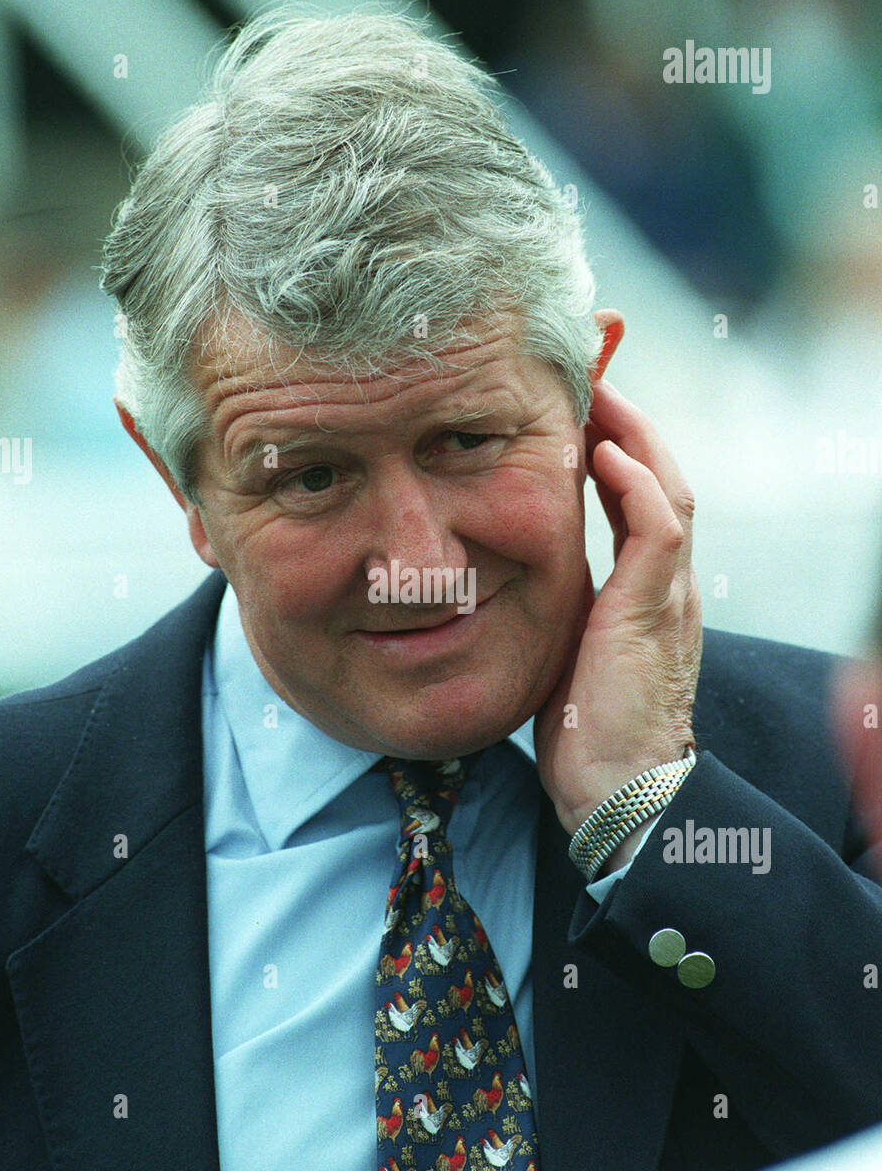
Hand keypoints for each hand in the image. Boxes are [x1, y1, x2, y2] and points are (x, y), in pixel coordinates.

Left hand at [534, 377, 702, 859]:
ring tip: (598, 392)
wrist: (616, 790)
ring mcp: (667, 595)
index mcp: (646, 591)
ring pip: (667, 490)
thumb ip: (555, 605)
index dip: (613, 452)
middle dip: (626, 425)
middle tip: (588, 379)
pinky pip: (659, 530)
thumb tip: (504, 575)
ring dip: (633, 436)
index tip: (575, 414)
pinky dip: (637, 485)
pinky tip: (605, 452)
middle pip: (659, 479)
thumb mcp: (564, 649)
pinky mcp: (654, 611)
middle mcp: (666, 584)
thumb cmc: (584, 730)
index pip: (636, 500)